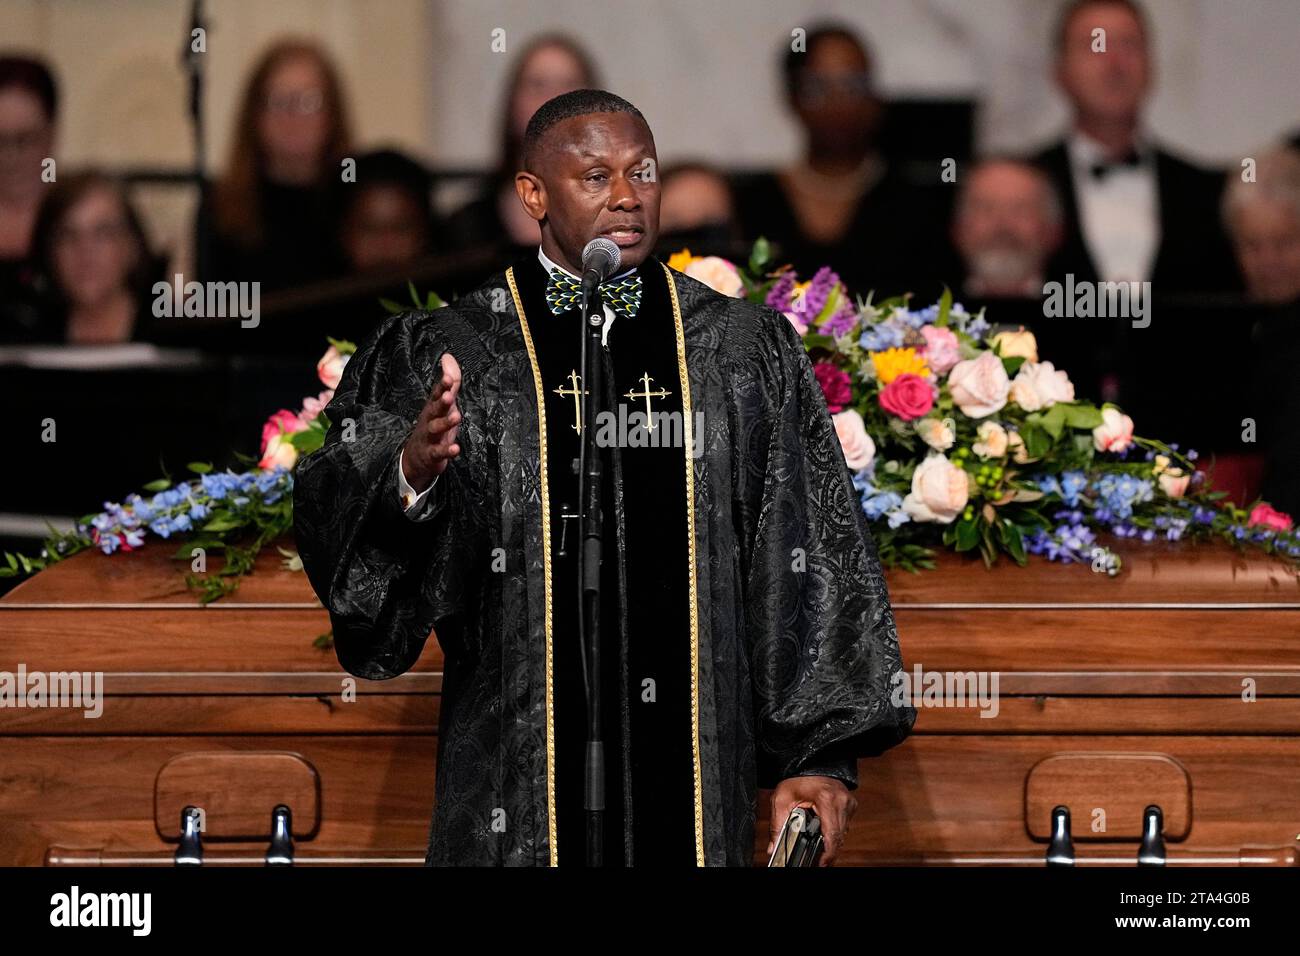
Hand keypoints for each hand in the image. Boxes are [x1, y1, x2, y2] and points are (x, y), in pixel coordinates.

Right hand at [402, 352, 461, 491]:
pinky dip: (447, 451)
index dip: (442, 386)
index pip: (437, 394)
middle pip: (434, 409)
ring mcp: (429, 437)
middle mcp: (429, 420)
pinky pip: (438, 452)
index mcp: (433, 407)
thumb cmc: (433, 426)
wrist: (416, 458)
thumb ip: (450, 383)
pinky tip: (455, 448)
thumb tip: (448, 357)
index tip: (448, 378)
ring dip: (445, 423)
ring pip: (435, 429)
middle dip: (441, 402)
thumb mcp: (443, 404)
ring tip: (457, 417)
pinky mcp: (432, 454)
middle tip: (450, 396)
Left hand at [766, 775, 856, 866]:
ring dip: (832, 841)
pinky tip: (824, 833)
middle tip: (818, 860)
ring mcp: (848, 803)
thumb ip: (777, 825)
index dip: (828, 854)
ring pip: (843, 833)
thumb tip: (773, 848)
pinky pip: (844, 825)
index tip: (821, 863)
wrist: (809, 763)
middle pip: (839, 837)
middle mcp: (841, 801)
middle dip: (828, 851)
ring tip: (819, 846)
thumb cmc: (796, 778)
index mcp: (826, 799)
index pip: (832, 834)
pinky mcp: (850, 804)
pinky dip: (835, 832)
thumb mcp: (781, 800)